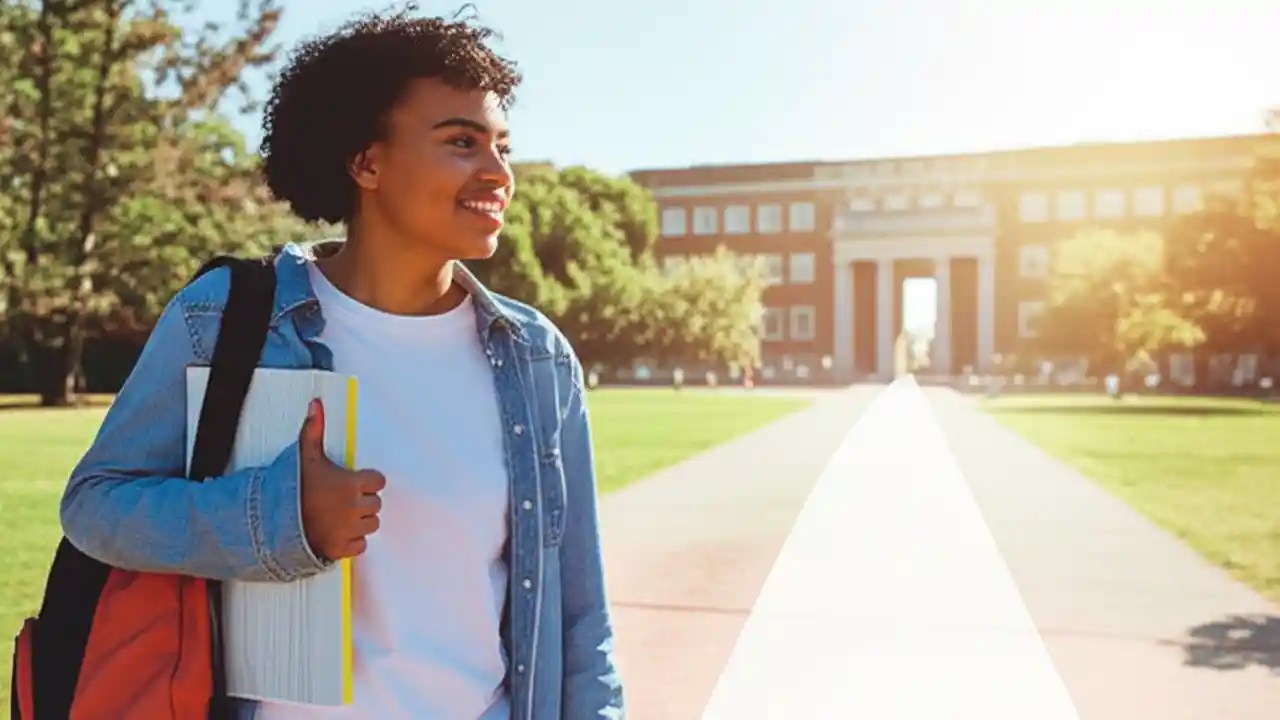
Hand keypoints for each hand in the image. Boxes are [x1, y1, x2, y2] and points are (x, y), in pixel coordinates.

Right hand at [298, 398, 383, 560]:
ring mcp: (350, 530)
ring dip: (359, 521)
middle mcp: (356, 508)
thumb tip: (316, 404)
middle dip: (362, 502)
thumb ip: (314, 430)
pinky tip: (336, 532)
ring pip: (371, 524)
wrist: (272, 523)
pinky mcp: (343, 549)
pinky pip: (361, 545)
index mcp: (353, 484)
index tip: (351, 482)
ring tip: (339, 516)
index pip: (378, 481)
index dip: (366, 481)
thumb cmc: (292, 488)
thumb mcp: (305, 457)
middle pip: (376, 503)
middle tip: (341, 500)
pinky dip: (351, 541)